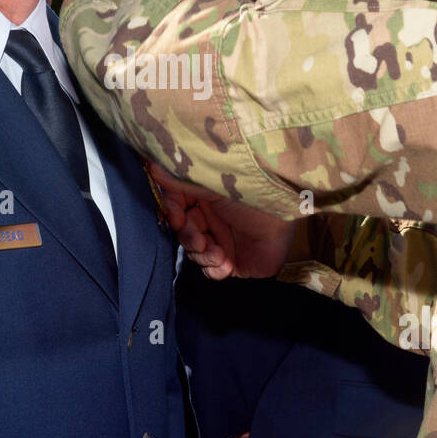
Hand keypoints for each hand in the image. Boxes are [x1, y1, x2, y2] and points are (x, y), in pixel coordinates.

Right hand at [148, 164, 298, 278]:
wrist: (285, 210)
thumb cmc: (250, 190)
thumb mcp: (211, 183)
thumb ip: (180, 179)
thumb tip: (151, 165)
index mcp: (202, 198)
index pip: (175, 210)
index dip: (172, 215)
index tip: (176, 217)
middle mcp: (210, 219)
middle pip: (183, 235)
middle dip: (190, 240)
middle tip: (201, 239)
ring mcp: (222, 241)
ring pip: (195, 255)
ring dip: (203, 256)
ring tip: (219, 253)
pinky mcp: (235, 262)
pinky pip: (212, 272)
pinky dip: (215, 270)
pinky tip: (227, 264)